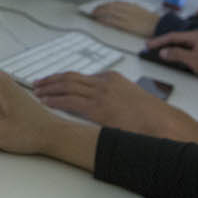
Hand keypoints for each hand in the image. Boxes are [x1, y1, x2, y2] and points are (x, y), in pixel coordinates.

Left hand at [33, 71, 174, 137]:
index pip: (81, 76)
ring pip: (67, 86)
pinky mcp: (98, 107)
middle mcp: (103, 81)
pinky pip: (70, 101)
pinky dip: (55, 100)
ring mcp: (100, 93)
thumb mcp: (129, 98)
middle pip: (70, 77)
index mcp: (111, 77)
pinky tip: (45, 101)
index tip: (52, 82)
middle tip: (38, 83)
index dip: (63, 79)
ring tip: (37, 91)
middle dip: (51, 80)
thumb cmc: (149, 115)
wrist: (160, 121)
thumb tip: (105, 106)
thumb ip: (114, 98)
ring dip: (49, 88)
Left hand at [90, 1, 160, 36]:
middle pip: (110, 7)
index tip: (100, 5)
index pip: (115, 2)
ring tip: (94, 15)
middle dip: (100, 8)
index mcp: (130, 5)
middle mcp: (127, 9)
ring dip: (100, 13)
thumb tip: (125, 7)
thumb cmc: (150, 19)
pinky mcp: (126, 25)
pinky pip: (112, 22)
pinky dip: (105, 21)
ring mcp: (126, 17)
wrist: (157, 25)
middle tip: (93, 10)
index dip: (106, 4)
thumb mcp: (140, 10)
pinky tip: (100, 21)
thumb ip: (132, 8)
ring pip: (109, 13)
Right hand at [145, 30, 197, 87]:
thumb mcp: (193, 61)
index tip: (148, 45)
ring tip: (159, 51)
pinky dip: (177, 52)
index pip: (173, 36)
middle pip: (176, 38)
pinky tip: (173, 56)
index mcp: (195, 36)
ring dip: (170, 47)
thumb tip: (163, 51)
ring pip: (181, 44)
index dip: (159, 40)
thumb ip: (177, 54)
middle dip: (163, 42)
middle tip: (150, 47)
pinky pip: (186, 49)